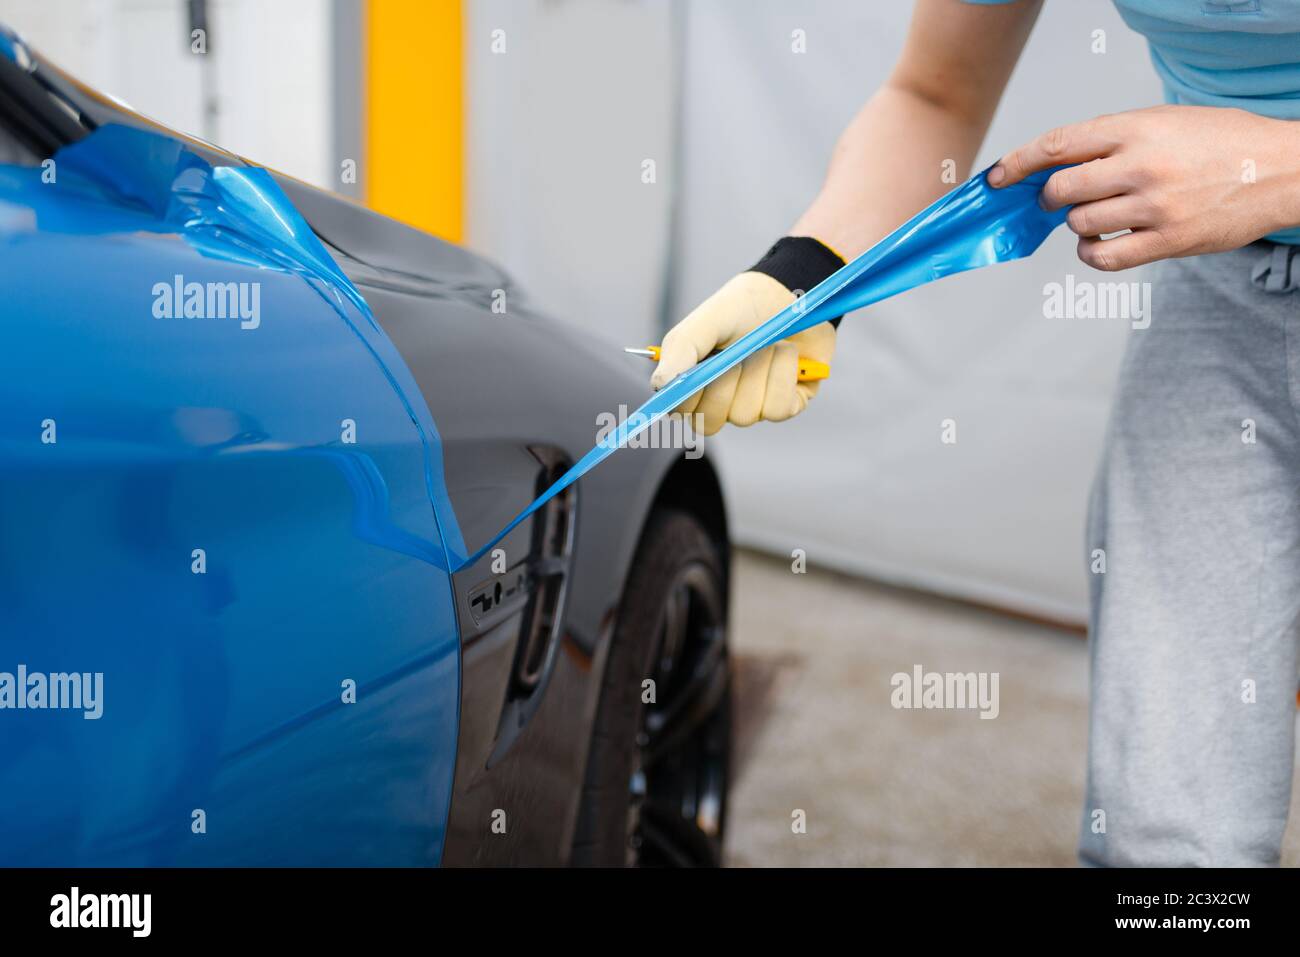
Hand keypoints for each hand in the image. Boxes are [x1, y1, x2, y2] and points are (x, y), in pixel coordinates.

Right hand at [650, 271, 835, 435]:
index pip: (680, 410)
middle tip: (736, 354)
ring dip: (756, 373)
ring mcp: (753, 406)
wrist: (790, 295)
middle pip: (710, 421)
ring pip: (745, 415)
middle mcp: (722, 400)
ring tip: (764, 346)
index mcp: (695, 381)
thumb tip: (659, 385)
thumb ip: (680, 350)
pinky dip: (782, 376)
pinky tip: (785, 355)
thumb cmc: (744, 307)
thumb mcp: (707, 321)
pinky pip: (777, 410)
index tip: (699, 375)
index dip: (689, 397)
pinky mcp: (785, 405)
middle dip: (725, 383)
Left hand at [989, 105, 1299, 269]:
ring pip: (1078, 223)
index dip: (1018, 163)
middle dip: (1047, 197)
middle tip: (1053, 199)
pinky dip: (1090, 252)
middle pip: (1060, 189)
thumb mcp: (1164, 122)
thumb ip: (1112, 140)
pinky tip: (1098, 243)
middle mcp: (1142, 165)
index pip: (1058, 145)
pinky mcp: (1167, 240)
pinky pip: (1104, 257)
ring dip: (1076, 223)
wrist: (1280, 169)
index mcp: (1137, 128)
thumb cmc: (1218, 143)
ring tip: (1096, 215)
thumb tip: (1054, 164)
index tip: (996, 178)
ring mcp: (1154, 205)